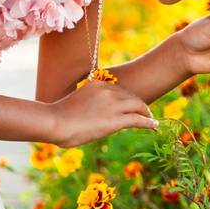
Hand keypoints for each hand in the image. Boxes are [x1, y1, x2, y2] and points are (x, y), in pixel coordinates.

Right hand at [40, 80, 157, 146]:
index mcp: (97, 83)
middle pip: (131, 96)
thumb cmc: (58, 117)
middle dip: (139, 104)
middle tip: (145, 112)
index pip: (119, 90)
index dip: (127, 98)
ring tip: (151, 119)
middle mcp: (107, 90)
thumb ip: (89, 102)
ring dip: (146, 113)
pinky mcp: (116, 119)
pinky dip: (148, 122)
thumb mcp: (76, 102)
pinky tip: (155, 125)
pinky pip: (138, 119)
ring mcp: (113, 104)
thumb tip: (92, 112)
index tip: (131, 105)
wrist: (54, 122)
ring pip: (137, 106)